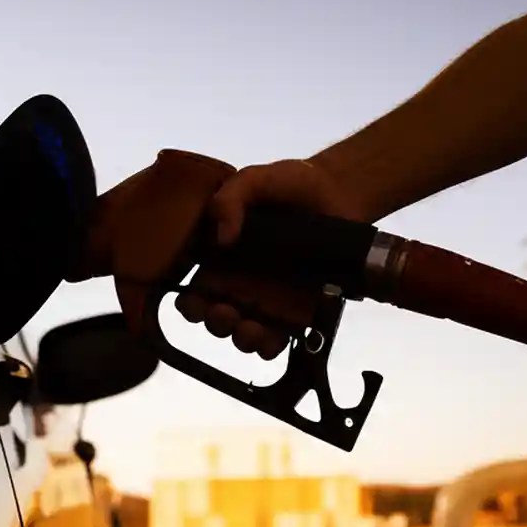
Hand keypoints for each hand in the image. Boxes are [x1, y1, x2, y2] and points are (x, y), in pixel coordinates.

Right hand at [174, 159, 364, 358]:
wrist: (337, 192)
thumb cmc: (289, 184)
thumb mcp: (254, 180)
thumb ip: (230, 199)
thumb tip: (221, 238)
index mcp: (222, 258)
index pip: (194, 289)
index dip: (189, 303)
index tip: (194, 300)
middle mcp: (240, 284)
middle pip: (215, 318)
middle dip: (214, 322)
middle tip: (225, 311)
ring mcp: (269, 300)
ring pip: (244, 335)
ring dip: (240, 339)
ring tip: (250, 327)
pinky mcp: (299, 311)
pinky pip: (279, 339)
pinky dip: (269, 346)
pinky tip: (272, 337)